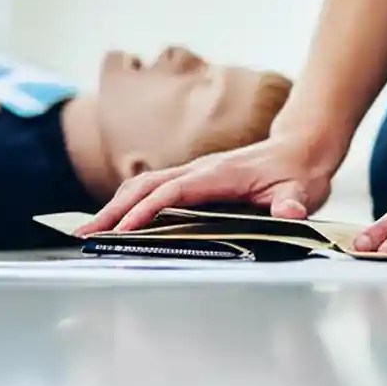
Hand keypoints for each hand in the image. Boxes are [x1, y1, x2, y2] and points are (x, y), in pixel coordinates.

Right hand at [75, 136, 334, 234]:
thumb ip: (293, 203)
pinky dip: (127, 204)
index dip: (146, 211)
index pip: (172, 191)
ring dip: (113, 207)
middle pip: (144, 186)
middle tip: (84, 235)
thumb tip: (289, 212)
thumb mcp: (302, 191)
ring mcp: (192, 174)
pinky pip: (151, 190)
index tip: (122, 230)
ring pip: (142, 186)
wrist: (300, 149)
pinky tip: (114, 222)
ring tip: (87, 232)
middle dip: (112, 210)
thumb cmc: (298, 174)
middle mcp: (199, 170)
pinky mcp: (191, 181)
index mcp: (218, 174)